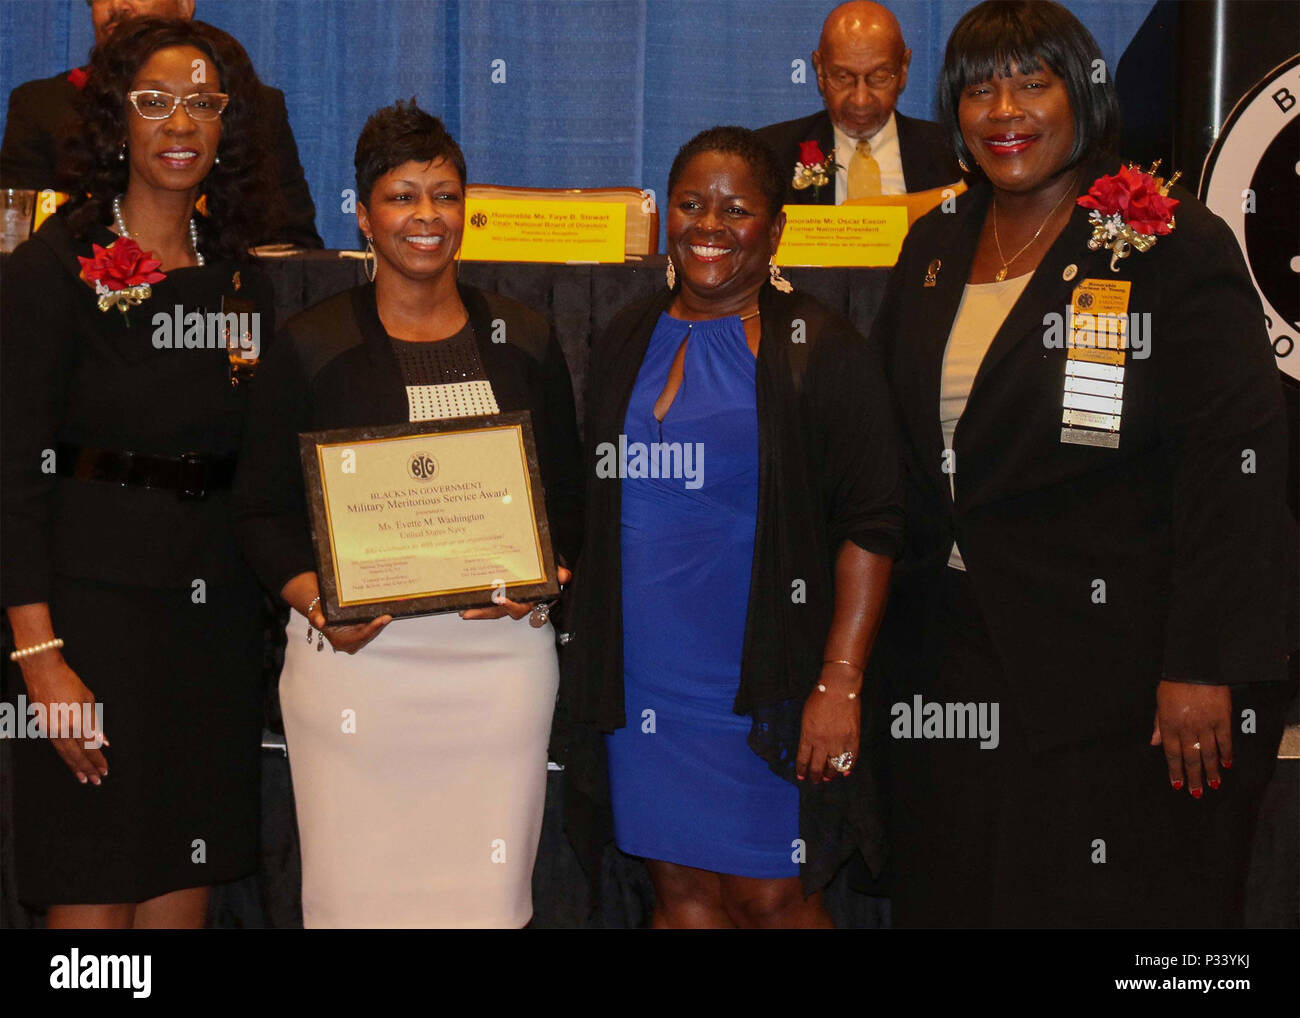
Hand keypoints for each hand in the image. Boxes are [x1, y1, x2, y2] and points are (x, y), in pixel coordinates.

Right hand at [20, 654, 108, 785]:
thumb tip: (104, 741)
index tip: (105, 769)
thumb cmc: (67, 682)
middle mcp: (62, 728)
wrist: (43, 673)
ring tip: (83, 777)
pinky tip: (71, 761)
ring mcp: (50, 729)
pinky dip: (65, 756)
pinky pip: (56, 746)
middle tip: (96, 780)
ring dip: (75, 766)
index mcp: (76, 721)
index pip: (90, 746)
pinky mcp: (42, 727)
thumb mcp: (88, 699)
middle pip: (77, 754)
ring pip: (64, 753)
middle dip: (87, 768)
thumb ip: (95, 723)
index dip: (98, 759)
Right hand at [307, 604, 391, 654]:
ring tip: (389, 614)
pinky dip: (377, 623)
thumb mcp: (315, 613)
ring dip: (380, 625)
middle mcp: (349, 645)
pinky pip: (371, 630)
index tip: (384, 619)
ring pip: (372, 633)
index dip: (373, 628)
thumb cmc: (318, 613)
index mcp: (340, 642)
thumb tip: (320, 622)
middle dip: (380, 626)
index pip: (361, 636)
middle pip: (369, 635)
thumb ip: (316, 617)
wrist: (321, 613)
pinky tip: (384, 615)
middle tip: (389, 615)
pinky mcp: (360, 636)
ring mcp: (355, 642)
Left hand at [460, 566, 571, 620]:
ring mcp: (508, 597)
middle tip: (467, 612)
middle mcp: (519, 601)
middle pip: (500, 612)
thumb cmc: (549, 567)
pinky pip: (487, 599)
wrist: (545, 560)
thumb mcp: (555, 567)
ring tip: (462, 609)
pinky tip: (464, 598)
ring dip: (477, 609)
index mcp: (531, 599)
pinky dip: (477, 599)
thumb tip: (564, 576)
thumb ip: (559, 572)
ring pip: (492, 608)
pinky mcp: (499, 592)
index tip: (499, 600)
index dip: (510, 606)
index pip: (521, 607)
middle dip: (484, 613)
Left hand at [796, 664, 860, 782]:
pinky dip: (848, 767)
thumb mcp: (806, 716)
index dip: (802, 770)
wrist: (838, 689)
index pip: (803, 759)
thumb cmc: (819, 698)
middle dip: (815, 776)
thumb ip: (807, 733)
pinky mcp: (852, 739)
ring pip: (834, 766)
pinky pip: (851, 758)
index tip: (802, 776)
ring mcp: (838, 742)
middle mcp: (822, 742)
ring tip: (828, 777)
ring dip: (831, 774)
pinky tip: (845, 772)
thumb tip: (809, 746)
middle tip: (815, 780)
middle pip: (818, 766)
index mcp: (808, 736)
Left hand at [1151, 680, 1232, 797]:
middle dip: (1193, 777)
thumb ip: (1158, 723)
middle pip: (1190, 758)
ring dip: (1211, 771)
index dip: (1175, 770)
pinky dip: (1226, 754)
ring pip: (1208, 754)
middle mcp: (1187, 728)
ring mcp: (1205, 725)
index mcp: (1169, 725)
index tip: (1178, 784)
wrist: (1195, 667)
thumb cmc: (1175, 682)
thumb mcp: (1160, 701)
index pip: (1172, 754)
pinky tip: (1227, 764)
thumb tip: (1155, 742)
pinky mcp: (1222, 719)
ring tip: (1213, 785)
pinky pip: (1225, 741)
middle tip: (1196, 792)